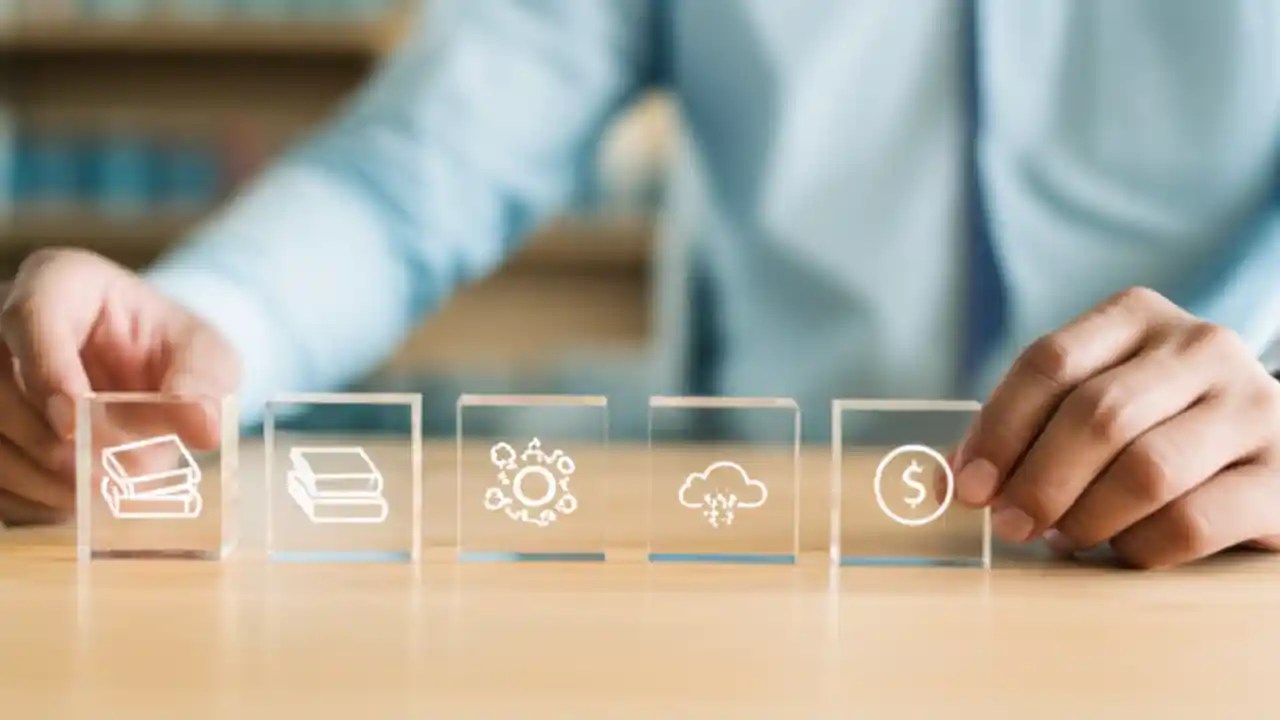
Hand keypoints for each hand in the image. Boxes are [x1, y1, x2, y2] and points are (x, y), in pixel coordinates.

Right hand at [0, 249, 239, 525]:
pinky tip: (75, 503)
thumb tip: (206, 429)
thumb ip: (203, 384)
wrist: (148, 372)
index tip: (74, 423)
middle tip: (110, 478)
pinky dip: (29, 495)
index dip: (47, 372)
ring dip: (41, 476)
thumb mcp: (204, 357)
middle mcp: (5, 322)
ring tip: (102, 495)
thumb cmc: (171, 350)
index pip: (31, 316)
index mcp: (61, 282)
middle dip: (54, 442)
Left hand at [955, 287, 1279, 568]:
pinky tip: (1122, 549)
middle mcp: (1201, 347)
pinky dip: (1139, 546)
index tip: (966, 486)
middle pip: (1095, 414)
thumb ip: (1024, 430)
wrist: (1269, 448)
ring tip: (1063, 539)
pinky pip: (1192, 521)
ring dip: (1085, 517)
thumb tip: (945, 480)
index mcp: (1138, 316)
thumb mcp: (1095, 402)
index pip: (1048, 362)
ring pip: (1146, 470)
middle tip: (1009, 525)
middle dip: (1037, 480)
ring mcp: (1251, 407)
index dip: (997, 429)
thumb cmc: (1157, 425)